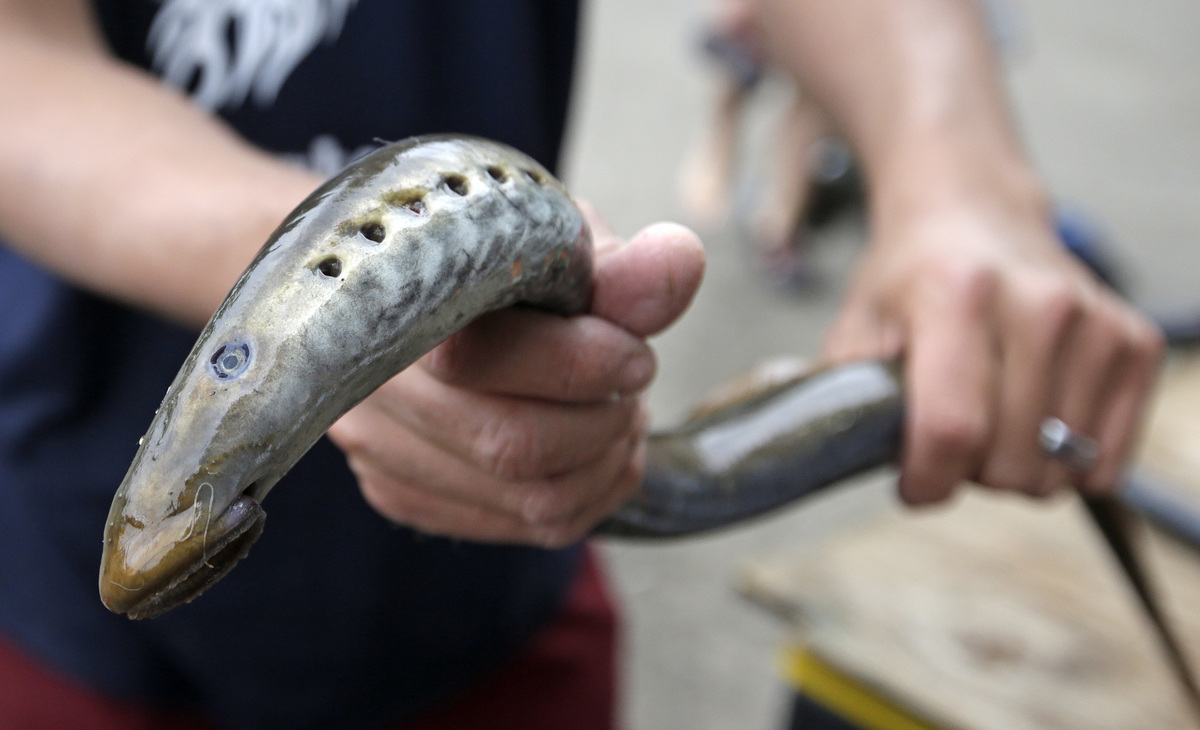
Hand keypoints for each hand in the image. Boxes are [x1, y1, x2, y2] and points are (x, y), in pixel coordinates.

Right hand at [326, 211, 704, 545]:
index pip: (486, 359)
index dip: (583, 365)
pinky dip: (585, 495)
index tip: (635, 354)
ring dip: (605, 466)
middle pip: (513, 447)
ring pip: (529, 501)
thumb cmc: (494, 256)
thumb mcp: (557, 243)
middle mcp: (367, 381)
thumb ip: (617, 266)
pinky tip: (591, 450)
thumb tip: (681, 261)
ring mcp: (376, 446)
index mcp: (393, 297)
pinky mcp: (399, 490)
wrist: (419, 285)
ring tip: (621, 417)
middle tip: (633, 390)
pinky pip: (521, 527)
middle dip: (603, 424)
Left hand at [823, 183, 1163, 504]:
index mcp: (955, 293)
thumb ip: (845, 402)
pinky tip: (1034, 417)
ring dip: (1015, 465)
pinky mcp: (1135, 343)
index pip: (951, 430)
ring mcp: (1095, 322)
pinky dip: (1066, 460)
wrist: (974, 214)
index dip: (926, 479)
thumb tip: (842, 464)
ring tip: (990, 415)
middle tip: (950, 430)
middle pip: (1008, 463)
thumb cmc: (910, 279)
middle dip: (967, 471)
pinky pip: (1105, 461)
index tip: (913, 481)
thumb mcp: (856, 330)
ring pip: (1057, 470)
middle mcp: (1038, 302)